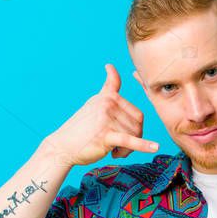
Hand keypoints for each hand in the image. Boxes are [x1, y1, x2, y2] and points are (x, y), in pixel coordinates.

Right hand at [41, 63, 158, 166]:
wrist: (62, 146)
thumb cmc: (80, 129)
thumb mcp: (93, 103)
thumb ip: (106, 89)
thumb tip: (111, 67)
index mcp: (106, 97)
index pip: (133, 108)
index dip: (136, 117)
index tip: (134, 98)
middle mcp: (107, 105)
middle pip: (138, 123)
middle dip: (132, 138)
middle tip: (118, 146)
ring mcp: (106, 119)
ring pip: (134, 135)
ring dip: (127, 149)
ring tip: (113, 150)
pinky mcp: (106, 135)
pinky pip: (130, 141)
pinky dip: (144, 146)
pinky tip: (154, 147)